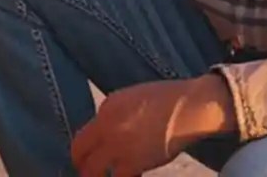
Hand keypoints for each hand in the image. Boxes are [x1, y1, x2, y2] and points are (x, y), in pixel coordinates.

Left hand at [70, 75, 234, 176]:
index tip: (89, 155)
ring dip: (94, 176)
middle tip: (86, 171)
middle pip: (79, 151)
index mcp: (107, 107)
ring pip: (92, 170)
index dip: (84, 147)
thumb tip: (110, 131)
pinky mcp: (132, 162)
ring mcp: (117, 145)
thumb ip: (116, 114)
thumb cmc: (168, 99)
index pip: (84, 132)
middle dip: (81, 164)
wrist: (188, 107)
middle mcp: (106, 125)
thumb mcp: (132, 98)